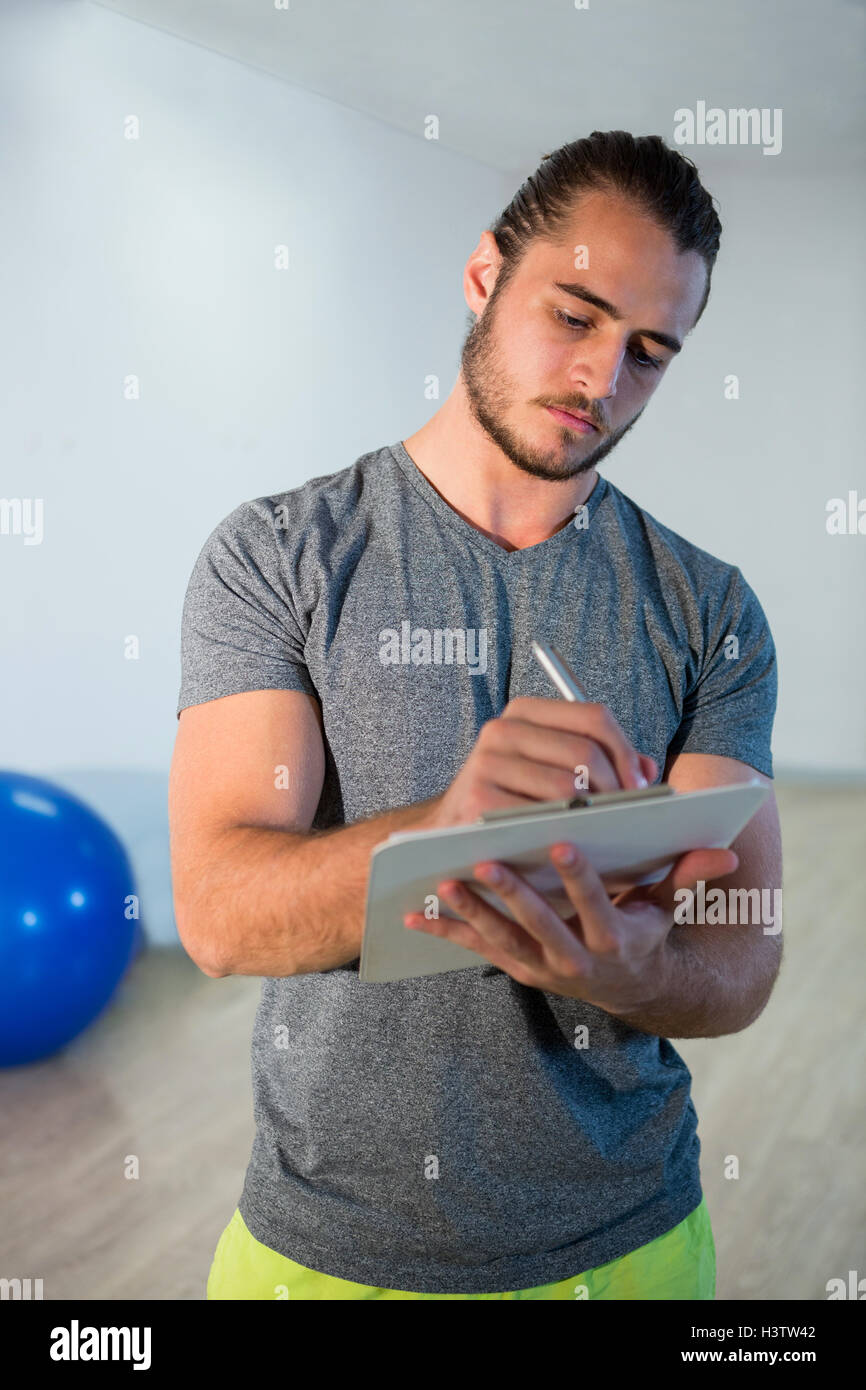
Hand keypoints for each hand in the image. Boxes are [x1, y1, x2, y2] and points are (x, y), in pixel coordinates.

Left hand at [403, 842, 738, 1012]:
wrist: (631, 991)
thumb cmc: (645, 931)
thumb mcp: (667, 907)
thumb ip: (686, 875)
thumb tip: (724, 850)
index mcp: (614, 940)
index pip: (596, 905)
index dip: (579, 877)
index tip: (560, 842)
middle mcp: (577, 960)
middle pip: (542, 925)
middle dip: (514, 895)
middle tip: (486, 861)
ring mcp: (544, 968)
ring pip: (504, 940)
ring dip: (473, 912)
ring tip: (447, 882)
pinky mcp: (518, 969)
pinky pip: (477, 950)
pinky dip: (446, 933)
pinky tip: (415, 913)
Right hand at [423, 696, 657, 830]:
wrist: (450, 835)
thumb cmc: (515, 802)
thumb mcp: (554, 772)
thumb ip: (603, 765)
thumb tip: (649, 769)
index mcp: (525, 712)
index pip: (594, 717)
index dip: (626, 752)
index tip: (639, 785)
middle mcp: (502, 729)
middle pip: (586, 751)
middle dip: (616, 787)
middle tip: (629, 814)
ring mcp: (487, 762)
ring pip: (567, 785)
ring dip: (595, 812)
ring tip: (604, 829)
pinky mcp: (479, 799)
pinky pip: (542, 815)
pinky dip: (568, 831)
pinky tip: (574, 842)